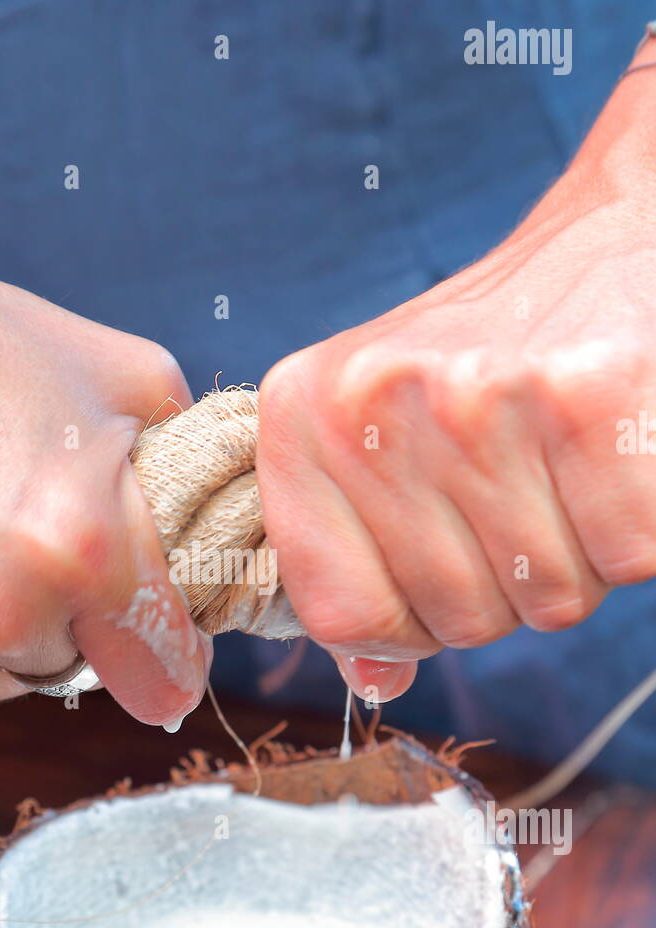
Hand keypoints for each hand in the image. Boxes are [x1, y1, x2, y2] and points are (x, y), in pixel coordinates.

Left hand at [257, 49, 655, 703]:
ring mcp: (481, 397)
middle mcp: (376, 401)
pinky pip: (626, 558)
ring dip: (578, 560)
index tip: (445, 564)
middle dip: (507, 587)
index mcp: (305, 417)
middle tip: (528, 491)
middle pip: (455, 618)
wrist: (611, 241)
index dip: (408, 622)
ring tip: (571, 466)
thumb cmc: (491, 362)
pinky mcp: (591, 395)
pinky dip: (638, 532)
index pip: (341, 616)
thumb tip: (374, 686)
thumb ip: (364, 566)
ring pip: (546, 600)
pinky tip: (621, 455)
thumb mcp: (387, 444)